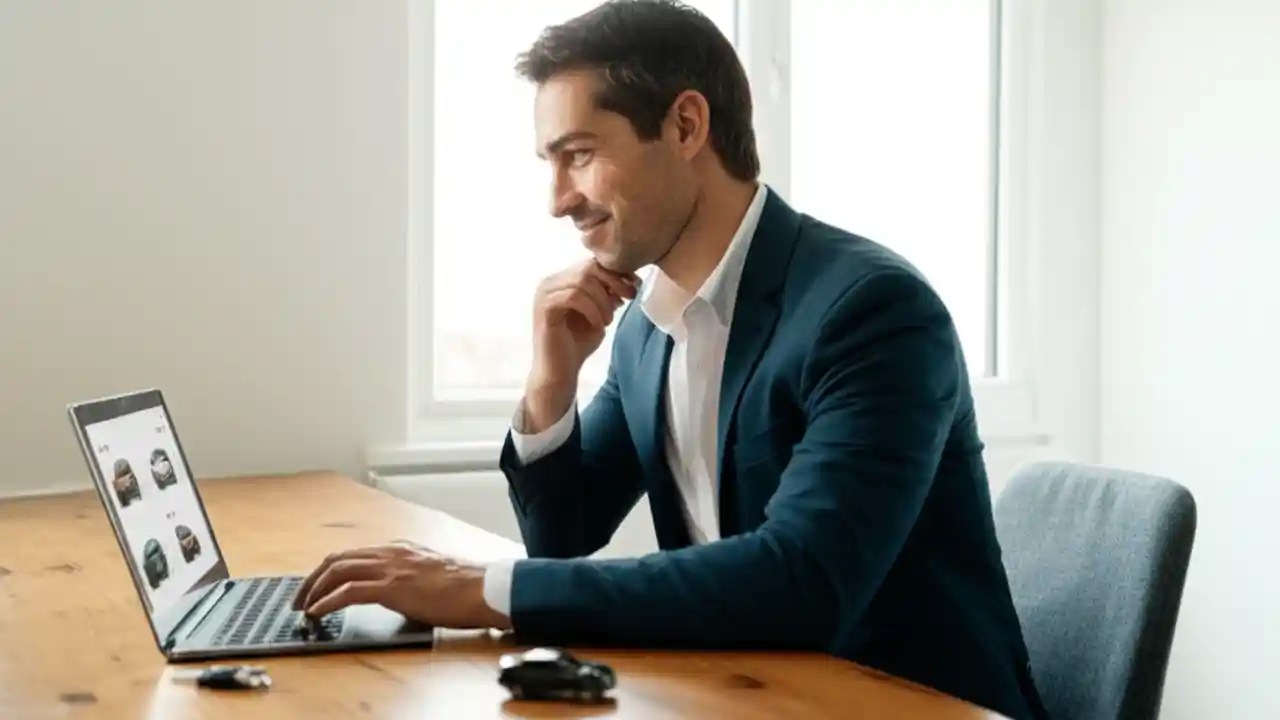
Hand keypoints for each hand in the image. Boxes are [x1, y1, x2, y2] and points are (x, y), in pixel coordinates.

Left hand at [292, 541, 510, 629]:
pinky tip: (318, 613)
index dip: (331, 570)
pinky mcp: (391, 587)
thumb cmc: (466, 585)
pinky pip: (348, 591)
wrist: (482, 588)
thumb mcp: (432, 572)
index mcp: (400, 548)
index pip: (355, 554)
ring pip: (337, 569)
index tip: (319, 585)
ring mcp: (390, 568)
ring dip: (314, 589)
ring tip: (303, 607)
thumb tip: (402, 592)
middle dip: (313, 577)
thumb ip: (411, 575)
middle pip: (338, 558)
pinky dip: (327, 601)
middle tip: (300, 597)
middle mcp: (390, 552)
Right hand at [526, 260, 639, 430]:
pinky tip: (598, 325)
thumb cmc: (578, 345)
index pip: (591, 264)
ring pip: (582, 281)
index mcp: (562, 281)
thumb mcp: (600, 315)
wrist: (559, 373)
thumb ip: (609, 296)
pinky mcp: (544, 307)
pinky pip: (573, 296)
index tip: (634, 286)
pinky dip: (592, 310)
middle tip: (627, 299)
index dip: (616, 273)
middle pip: (587, 268)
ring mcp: (544, 293)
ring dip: (602, 300)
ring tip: (608, 320)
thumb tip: (630, 279)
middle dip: (613, 282)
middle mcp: (550, 283)